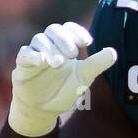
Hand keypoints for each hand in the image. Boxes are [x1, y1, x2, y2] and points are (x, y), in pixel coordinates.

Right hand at [8, 22, 116, 137]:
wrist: (44, 109)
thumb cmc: (64, 89)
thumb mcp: (83, 78)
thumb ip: (96, 64)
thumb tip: (113, 52)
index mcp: (65, 46)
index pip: (69, 29)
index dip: (77, 31)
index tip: (87, 42)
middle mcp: (49, 46)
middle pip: (53, 29)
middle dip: (64, 39)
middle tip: (73, 54)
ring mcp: (35, 54)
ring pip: (39, 39)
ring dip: (50, 48)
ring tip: (59, 63)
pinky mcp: (23, 65)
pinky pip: (25, 53)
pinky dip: (32, 55)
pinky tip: (41, 61)